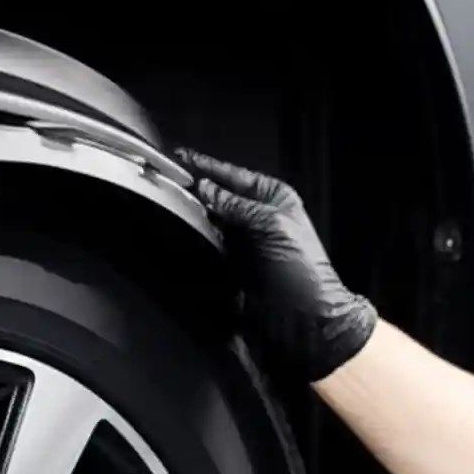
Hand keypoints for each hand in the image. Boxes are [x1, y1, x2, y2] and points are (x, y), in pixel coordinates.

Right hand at [176, 148, 376, 380]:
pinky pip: (213, 239)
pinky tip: (182, 223)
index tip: (182, 156)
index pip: (235, 175)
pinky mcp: (236, 259)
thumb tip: (206, 187)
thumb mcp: (271, 226)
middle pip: (222, 193)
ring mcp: (246, 237)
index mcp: (274, 197)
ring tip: (170, 195)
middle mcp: (259, 213)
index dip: (208, 166)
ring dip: (195, 207)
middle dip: (198, 185)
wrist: (304, 316)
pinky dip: (199, 231)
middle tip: (169, 175)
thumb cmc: (299, 268)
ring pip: (214, 215)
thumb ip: (236, 205)